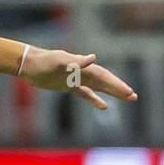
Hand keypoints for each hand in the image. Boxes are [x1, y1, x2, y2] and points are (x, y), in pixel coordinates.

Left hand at [19, 47, 136, 108]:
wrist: (29, 65)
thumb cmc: (44, 62)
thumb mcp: (59, 61)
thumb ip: (77, 61)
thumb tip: (93, 58)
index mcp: (83, 67)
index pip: (104, 77)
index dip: (116, 84)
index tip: (128, 92)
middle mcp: (83, 72)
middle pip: (105, 82)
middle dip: (119, 89)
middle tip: (133, 97)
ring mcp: (77, 79)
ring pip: (99, 88)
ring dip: (112, 93)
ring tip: (127, 99)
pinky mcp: (69, 86)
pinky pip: (86, 94)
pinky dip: (95, 99)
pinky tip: (104, 106)